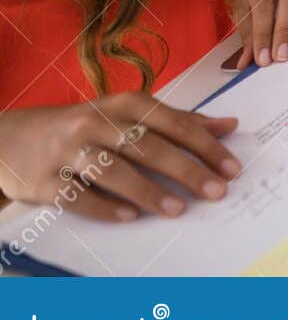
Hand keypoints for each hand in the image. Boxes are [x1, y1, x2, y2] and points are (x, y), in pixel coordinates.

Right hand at [0, 94, 240, 219]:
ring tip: (179, 209)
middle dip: (187, 170)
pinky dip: (105, 207)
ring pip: (114, 171)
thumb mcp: (130, 115)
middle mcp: (96, 123)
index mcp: (125, 103)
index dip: (207, 147)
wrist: (13, 137)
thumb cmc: (87, 126)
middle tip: (217, 191)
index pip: (175, 124)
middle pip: (149, 147)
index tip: (232, 169)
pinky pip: (77, 196)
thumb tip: (230, 125)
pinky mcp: (44, 181)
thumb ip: (179, 121)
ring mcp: (68, 152)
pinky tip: (130, 216)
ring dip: (149, 191)